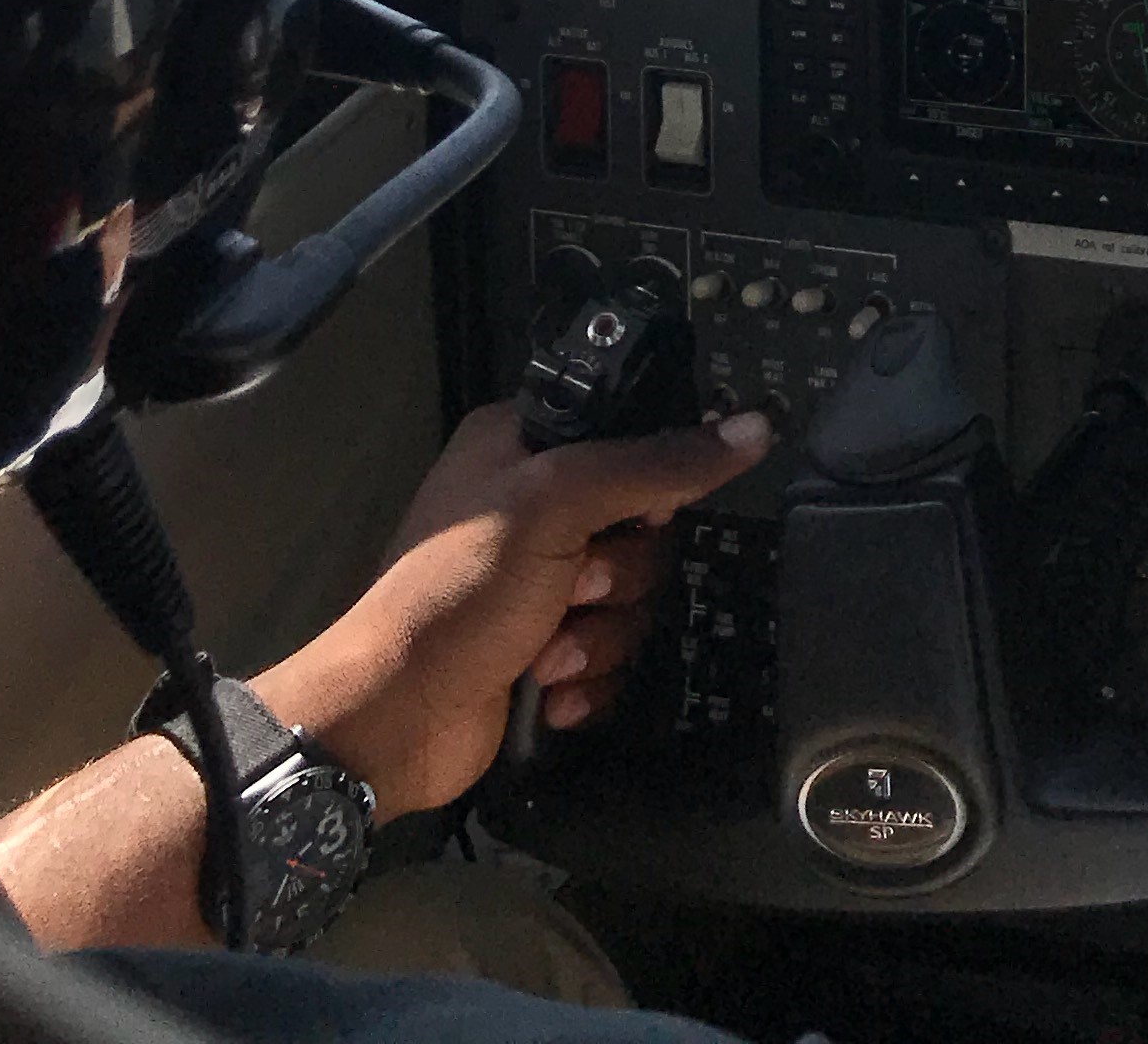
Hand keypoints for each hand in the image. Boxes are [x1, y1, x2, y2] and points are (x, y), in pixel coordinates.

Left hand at [256, 397, 773, 820]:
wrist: (392, 721)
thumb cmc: (462, 590)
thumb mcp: (558, 504)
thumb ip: (656, 463)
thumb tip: (755, 426)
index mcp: (521, 444)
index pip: (627, 432)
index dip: (648, 478)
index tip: (641, 511)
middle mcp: (533, 506)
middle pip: (643, 527)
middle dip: (618, 575)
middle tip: (576, 589)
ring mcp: (538, 584)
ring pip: (632, 596)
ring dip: (600, 635)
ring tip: (549, 655)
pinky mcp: (544, 650)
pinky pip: (612, 654)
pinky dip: (589, 677)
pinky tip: (551, 691)